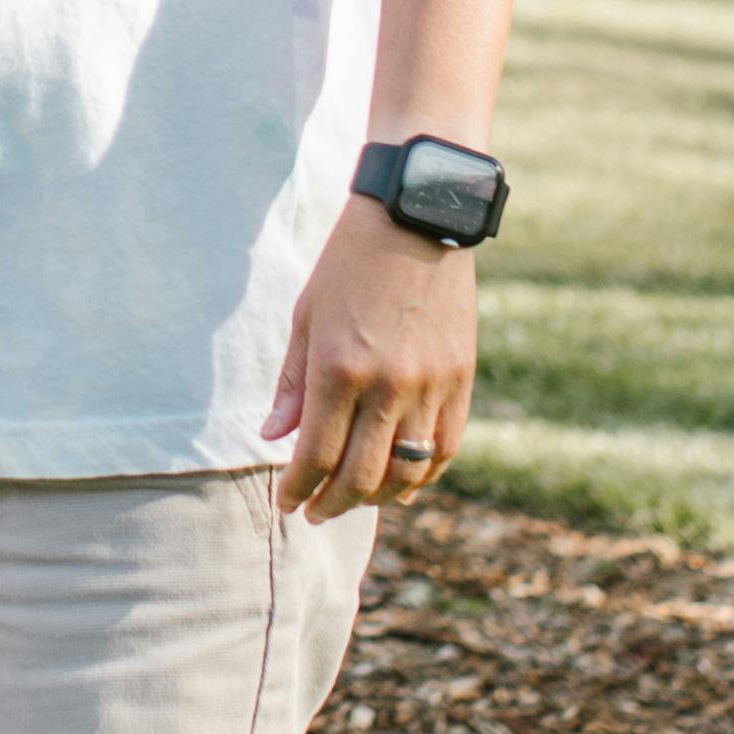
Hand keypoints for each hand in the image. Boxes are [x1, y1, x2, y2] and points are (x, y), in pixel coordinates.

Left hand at [262, 200, 477, 521]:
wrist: (418, 220)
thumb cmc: (350, 264)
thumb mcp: (307, 318)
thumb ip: (293, 384)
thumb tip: (273, 438)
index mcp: (339, 369)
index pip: (315, 456)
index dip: (297, 490)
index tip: (285, 504)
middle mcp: (387, 386)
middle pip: (360, 476)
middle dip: (331, 504)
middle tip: (315, 513)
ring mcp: (431, 386)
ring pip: (406, 471)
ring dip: (376, 497)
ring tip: (353, 499)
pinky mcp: (460, 380)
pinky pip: (444, 448)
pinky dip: (421, 475)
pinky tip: (401, 482)